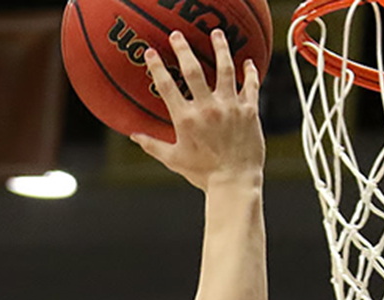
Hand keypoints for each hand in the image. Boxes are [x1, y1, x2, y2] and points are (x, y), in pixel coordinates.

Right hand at [131, 29, 264, 190]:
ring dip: (220, 48)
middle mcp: (207, 109)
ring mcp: (229, 107)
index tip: (151, 52)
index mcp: (186, 119)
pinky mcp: (248, 110)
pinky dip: (250, 71)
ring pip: (225, 68)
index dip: (157, 67)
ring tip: (216, 34)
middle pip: (193, 70)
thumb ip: (152, 145)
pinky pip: (250, 84)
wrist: (235, 182)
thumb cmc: (203, 173)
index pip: (166, 86)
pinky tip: (248, 62)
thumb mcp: (174, 160)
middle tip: (177, 35)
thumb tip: (133, 136)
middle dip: (183, 49)